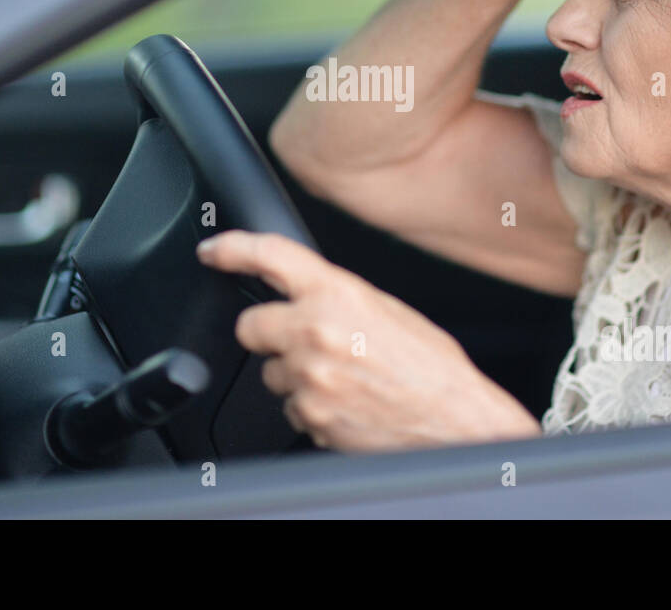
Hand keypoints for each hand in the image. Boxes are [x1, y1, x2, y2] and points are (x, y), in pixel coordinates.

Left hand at [195, 230, 540, 451]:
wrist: (457, 422)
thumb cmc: (433, 368)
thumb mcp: (388, 310)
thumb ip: (338, 298)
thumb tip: (307, 297)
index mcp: (339, 294)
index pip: (270, 256)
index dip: (232, 249)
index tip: (213, 250)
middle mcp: (316, 332)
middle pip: (250, 326)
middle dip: (268, 333)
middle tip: (301, 340)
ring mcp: (309, 379)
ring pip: (271, 373)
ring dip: (295, 375)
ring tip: (343, 378)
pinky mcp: (310, 417)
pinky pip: (290, 408)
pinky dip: (311, 407)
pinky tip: (347, 403)